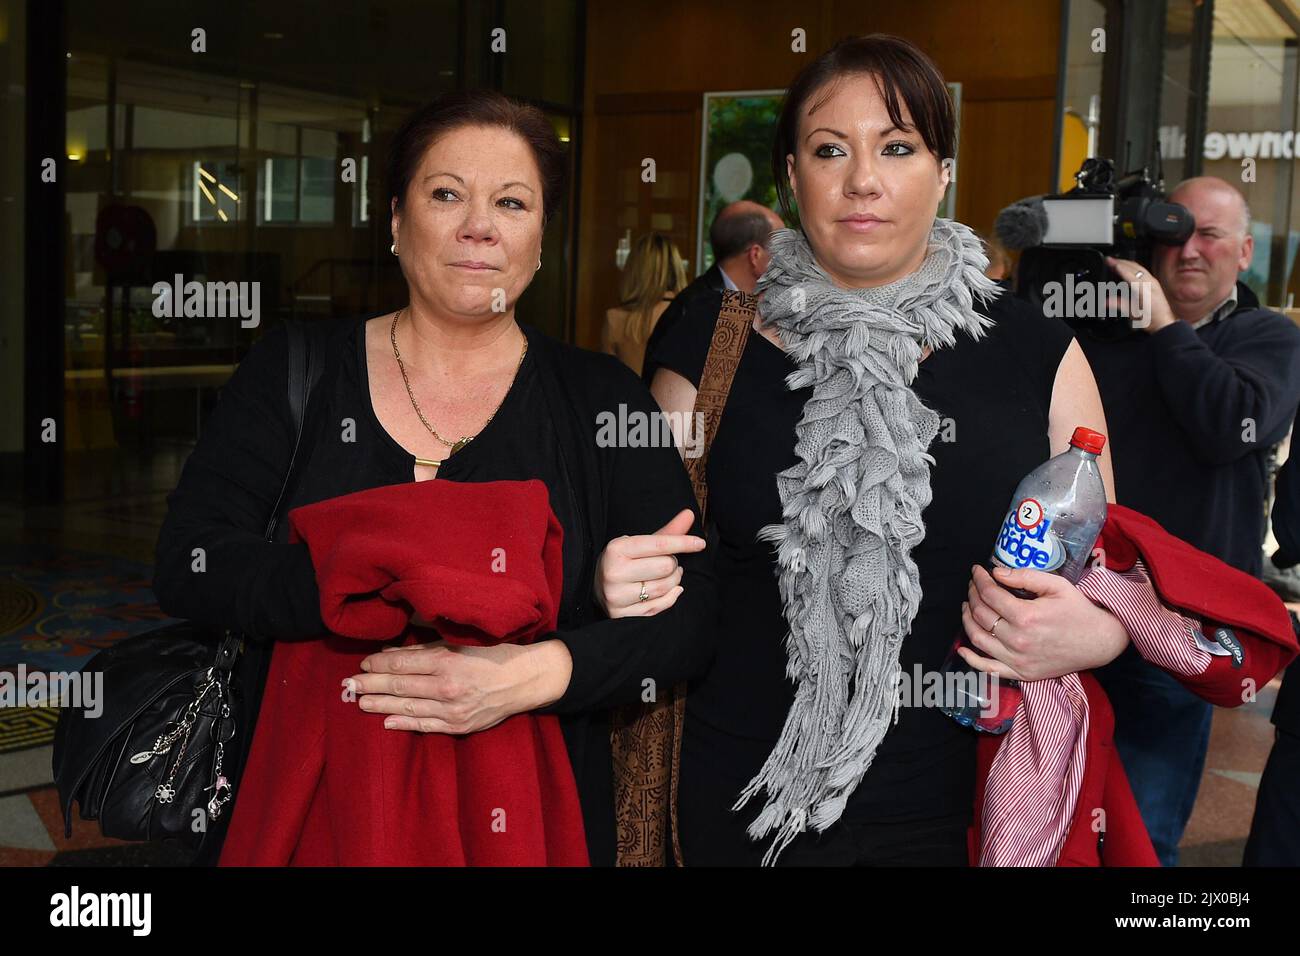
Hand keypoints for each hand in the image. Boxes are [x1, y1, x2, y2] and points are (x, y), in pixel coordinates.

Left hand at [346, 638, 571, 733]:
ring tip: (360, 702)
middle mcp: (447, 686)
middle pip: (400, 686)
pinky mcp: (459, 726)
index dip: (379, 664)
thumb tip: (392, 653)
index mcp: (447, 661)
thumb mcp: (459, 643)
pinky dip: (404, 723)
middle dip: (371, 685)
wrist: (523, 680)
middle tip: (349, 684)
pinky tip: (387, 722)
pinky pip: (426, 725)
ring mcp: (453, 709)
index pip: (403, 664)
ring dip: (381, 705)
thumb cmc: (492, 654)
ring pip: (408, 707)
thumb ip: (426, 648)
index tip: (363, 664)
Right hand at [594, 508, 704, 617]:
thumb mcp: (639, 543)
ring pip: (663, 588)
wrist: (595, 585)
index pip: (659, 544)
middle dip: (674, 565)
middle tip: (669, 563)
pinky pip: (658, 607)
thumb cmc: (624, 561)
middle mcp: (614, 572)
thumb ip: (666, 532)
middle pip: (665, 567)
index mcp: (617, 549)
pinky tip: (672, 591)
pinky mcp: (620, 614)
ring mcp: (616, 595)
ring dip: (674, 581)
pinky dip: (671, 598)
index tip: (700, 544)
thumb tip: (690, 514)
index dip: (683, 543)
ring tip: (669, 576)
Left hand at [957, 564, 1128, 681]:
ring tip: (968, 606)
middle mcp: (1018, 640)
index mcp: (1026, 616)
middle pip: (981, 615)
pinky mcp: (1021, 673)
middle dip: (972, 595)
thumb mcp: (1056, 585)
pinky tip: (962, 647)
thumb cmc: (1078, 610)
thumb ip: (1025, 576)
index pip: (990, 595)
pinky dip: (971, 659)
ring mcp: (1018, 660)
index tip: (976, 571)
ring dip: (968, 619)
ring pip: (978, 639)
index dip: (979, 580)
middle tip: (974, 586)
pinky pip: (988, 669)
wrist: (1099, 642)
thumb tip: (996, 573)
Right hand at [1104, 256, 1176, 332]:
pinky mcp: (1154, 283)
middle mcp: (1151, 283)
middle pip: (1134, 267)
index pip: (1130, 274)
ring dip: (1127, 263)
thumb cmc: (1151, 319)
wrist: (1164, 323)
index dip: (1119, 267)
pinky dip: (1133, 267)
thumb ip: (1119, 305)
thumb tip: (1106, 302)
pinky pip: (1143, 271)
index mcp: (1145, 290)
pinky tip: (1128, 268)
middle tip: (1109, 259)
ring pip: (1139, 267)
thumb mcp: (1132, 314)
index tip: (1110, 262)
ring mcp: (1153, 282)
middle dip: (1121, 262)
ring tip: (1116, 261)